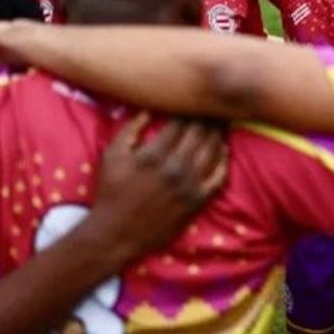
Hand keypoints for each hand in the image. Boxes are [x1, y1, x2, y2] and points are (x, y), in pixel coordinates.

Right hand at [87, 113, 226, 259]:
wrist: (116, 233)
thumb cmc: (111, 192)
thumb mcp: (111, 156)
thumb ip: (130, 129)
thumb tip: (149, 110)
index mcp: (154, 154)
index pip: (180, 122)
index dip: (187, 108)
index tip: (190, 100)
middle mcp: (175, 168)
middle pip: (200, 133)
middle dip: (205, 116)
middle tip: (210, 105)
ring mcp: (189, 186)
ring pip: (212, 150)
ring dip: (217, 133)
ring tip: (219, 121)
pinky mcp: (197, 201)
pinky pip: (218, 176)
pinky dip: (223, 160)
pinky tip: (223, 149)